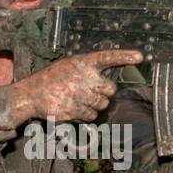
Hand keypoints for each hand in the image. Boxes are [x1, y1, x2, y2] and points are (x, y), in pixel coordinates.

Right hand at [8, 48, 142, 125]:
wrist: (32, 94)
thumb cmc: (53, 79)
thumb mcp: (70, 66)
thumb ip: (89, 70)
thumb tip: (109, 85)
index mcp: (83, 62)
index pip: (108, 57)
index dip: (125, 56)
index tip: (140, 57)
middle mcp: (84, 77)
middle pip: (111, 89)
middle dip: (104, 93)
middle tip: (90, 91)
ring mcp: (79, 94)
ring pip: (103, 105)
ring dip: (94, 105)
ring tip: (78, 99)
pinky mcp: (75, 110)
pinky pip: (91, 116)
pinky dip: (86, 115)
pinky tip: (74, 108)